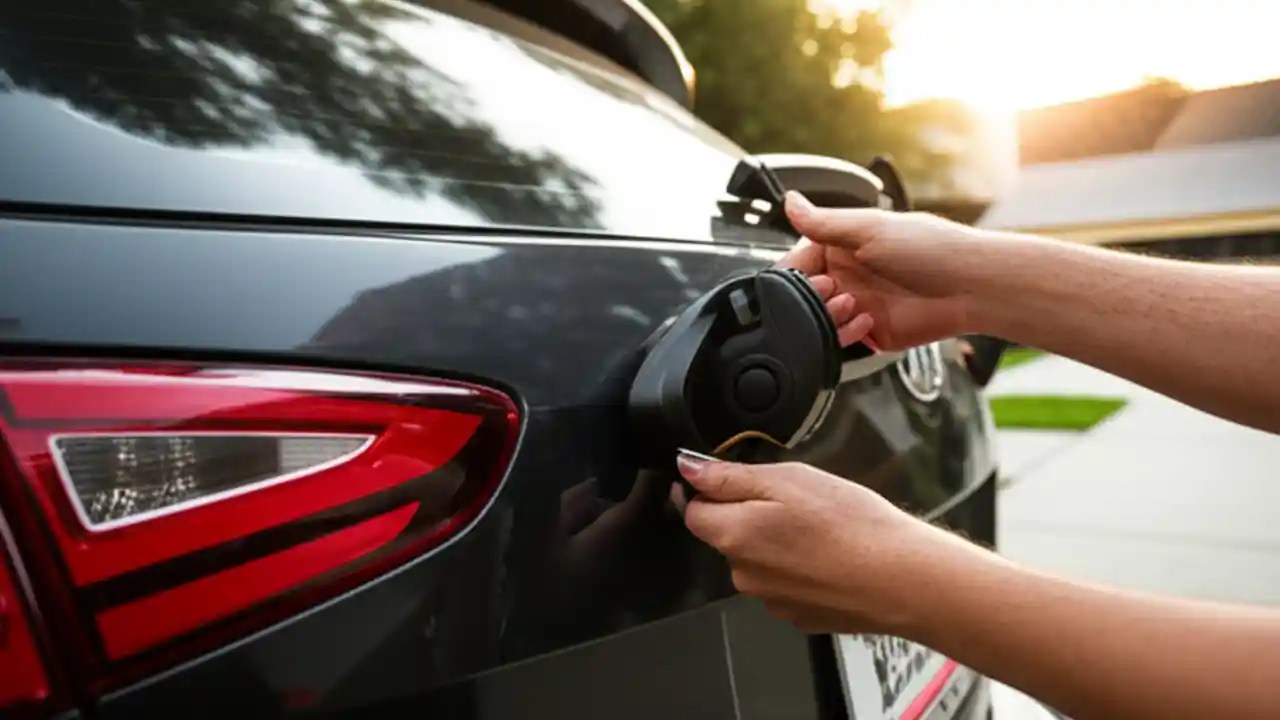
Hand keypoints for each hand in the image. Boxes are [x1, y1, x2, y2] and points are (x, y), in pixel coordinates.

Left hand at [675, 453, 981, 635]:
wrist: (902, 579)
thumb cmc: (850, 524)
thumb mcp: (786, 478)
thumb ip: (728, 475)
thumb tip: (686, 467)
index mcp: (733, 537)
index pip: (693, 511)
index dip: (711, 489)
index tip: (739, 477)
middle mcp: (743, 575)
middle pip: (728, 535)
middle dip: (751, 514)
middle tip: (798, 500)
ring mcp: (771, 601)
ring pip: (760, 560)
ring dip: (778, 542)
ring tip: (822, 529)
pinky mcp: (800, 616)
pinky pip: (786, 583)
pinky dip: (802, 568)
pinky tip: (832, 556)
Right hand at [777, 192, 984, 351]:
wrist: (971, 288)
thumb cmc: (932, 249)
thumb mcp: (871, 228)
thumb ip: (824, 222)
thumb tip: (789, 202)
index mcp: (844, 246)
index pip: (798, 261)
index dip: (792, 272)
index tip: (794, 277)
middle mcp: (849, 275)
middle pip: (804, 294)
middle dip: (809, 296)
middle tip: (829, 288)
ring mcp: (859, 305)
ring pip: (819, 319)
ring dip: (827, 315)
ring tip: (850, 304)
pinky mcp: (872, 332)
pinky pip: (841, 340)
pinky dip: (845, 334)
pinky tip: (866, 322)